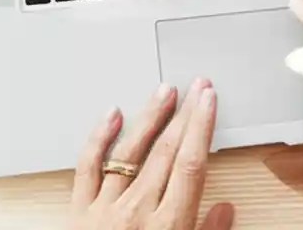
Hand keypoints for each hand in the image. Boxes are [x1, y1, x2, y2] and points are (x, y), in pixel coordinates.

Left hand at [70, 78, 234, 229]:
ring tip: (164, 92)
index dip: (201, 126)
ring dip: (150, 117)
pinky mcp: (78, 212)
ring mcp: (104, 210)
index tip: (207, 101)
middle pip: (165, 152)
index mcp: (169, 227)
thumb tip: (224, 211)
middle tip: (195, 87)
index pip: (190, 165)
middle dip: (184, 114)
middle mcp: (136, 213)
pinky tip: (113, 115)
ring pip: (129, 152)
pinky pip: (89, 167)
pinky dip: (100, 138)